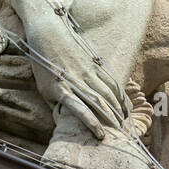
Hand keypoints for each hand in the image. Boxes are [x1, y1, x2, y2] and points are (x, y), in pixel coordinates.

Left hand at [22, 10, 126, 139]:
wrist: (49, 32)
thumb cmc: (43, 65)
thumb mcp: (44, 88)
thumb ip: (56, 106)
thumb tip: (64, 123)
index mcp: (61, 88)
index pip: (79, 109)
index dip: (91, 122)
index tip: (101, 135)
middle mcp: (76, 80)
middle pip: (99, 101)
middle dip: (111, 118)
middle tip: (120, 132)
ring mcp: (88, 70)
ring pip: (108, 91)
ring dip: (118, 107)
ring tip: (124, 120)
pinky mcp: (95, 63)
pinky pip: (111, 80)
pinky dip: (119, 93)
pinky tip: (124, 103)